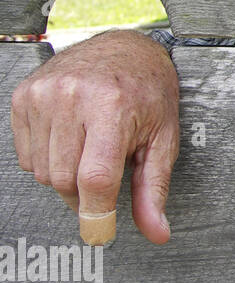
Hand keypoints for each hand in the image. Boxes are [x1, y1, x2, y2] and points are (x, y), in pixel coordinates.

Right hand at [9, 28, 179, 243]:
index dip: (96, 214)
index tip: (101, 233)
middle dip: (85, 194)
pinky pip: (27, 155)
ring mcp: (44, 95)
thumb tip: (157, 232)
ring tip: (91, 152)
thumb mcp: (163, 138)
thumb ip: (154, 188)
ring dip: (67, 177)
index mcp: (113, 107)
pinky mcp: (24, 96)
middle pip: (65, 180)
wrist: (125, 48)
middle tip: (105, 180)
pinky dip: (48, 159)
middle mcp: (73, 97)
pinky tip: (70, 141)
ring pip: (43, 171)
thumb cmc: (149, 93)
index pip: (95, 177)